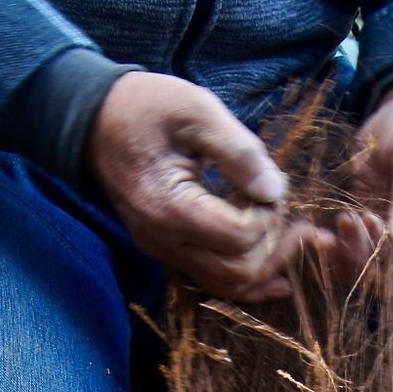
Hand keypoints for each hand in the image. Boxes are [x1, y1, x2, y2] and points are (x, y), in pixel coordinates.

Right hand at [88, 72, 301, 301]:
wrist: (97, 119)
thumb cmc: (146, 107)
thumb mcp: (197, 111)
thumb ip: (240, 151)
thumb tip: (275, 191)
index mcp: (169, 207)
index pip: (241, 236)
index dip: (269, 215)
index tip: (273, 184)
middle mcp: (163, 240)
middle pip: (238, 271)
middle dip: (276, 245)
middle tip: (295, 216)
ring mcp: (163, 250)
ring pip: (228, 284)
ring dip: (266, 266)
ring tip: (294, 239)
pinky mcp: (168, 249)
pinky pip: (213, 279)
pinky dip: (247, 278)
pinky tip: (276, 274)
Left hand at [323, 63, 392, 294]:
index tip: (372, 221)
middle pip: (392, 278)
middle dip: (364, 258)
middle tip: (347, 220)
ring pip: (367, 271)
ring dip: (343, 258)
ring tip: (323, 233)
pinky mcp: (370, 227)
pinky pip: (350, 252)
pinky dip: (333, 249)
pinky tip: (315, 234)